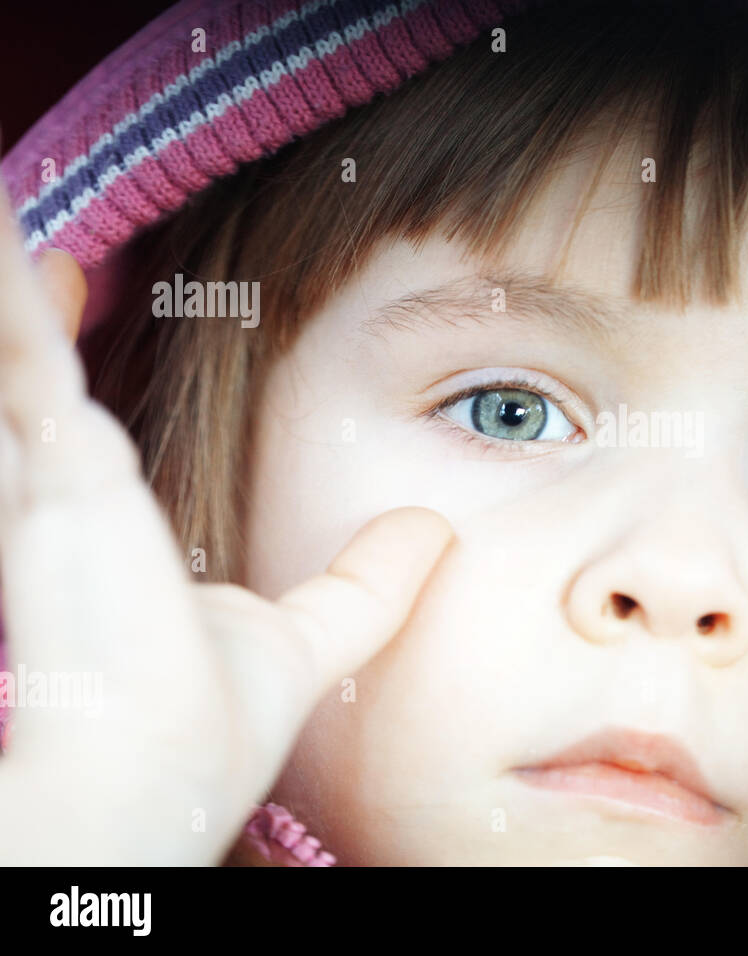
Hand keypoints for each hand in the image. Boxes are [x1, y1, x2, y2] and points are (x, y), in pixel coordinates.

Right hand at [0, 185, 453, 863]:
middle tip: (12, 219)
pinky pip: (27, 354)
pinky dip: (15, 298)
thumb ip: (362, 585)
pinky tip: (6, 230)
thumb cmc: (207, 723)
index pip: (62, 407)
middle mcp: (62, 491)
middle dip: (15, 302)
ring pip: (17, 350)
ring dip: (8, 286)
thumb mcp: (305, 637)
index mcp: (102, 519)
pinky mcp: (63, 475)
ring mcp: (53, 479)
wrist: (164, 777)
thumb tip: (433, 533)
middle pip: (25, 372)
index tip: (73, 272)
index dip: (55, 340)